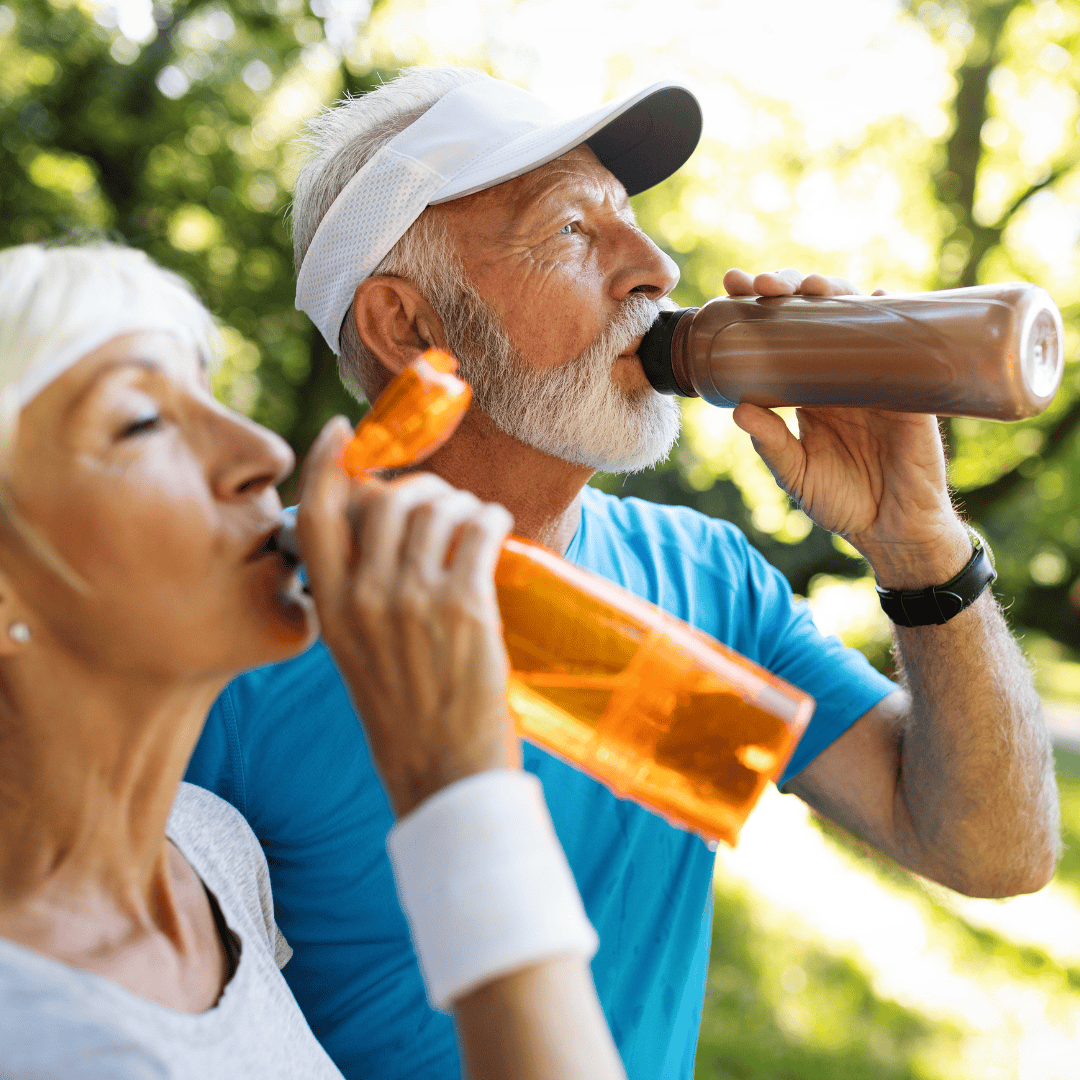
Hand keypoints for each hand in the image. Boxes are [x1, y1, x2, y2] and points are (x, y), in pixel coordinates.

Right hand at [297, 417, 517, 816]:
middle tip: (441, 500)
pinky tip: (495, 527)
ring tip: (475, 521)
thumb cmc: (406, 717)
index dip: (325, 463)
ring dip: (462, 503)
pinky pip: (478, 530)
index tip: (342, 431)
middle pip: (387, 500)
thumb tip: (388, 540)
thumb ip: (361, 598)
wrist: (442, 775)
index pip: (315, 515)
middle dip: (420, 487)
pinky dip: (491, 518)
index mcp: (333, 609)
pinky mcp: (465, 607)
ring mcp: (414, 600)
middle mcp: (366, 598)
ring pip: (437, 509)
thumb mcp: (360, 655)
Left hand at [722, 268, 969, 588]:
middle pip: (815, 314)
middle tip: (760, 284)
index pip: (780, 336)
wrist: (893, 529)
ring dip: (833, 292)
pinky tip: (878, 295)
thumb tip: (739, 409)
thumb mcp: (796, 472)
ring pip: (856, 317)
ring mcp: (877, 375)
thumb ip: (772, 443)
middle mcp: (841, 373)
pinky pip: (905, 343)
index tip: (731, 287)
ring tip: (808, 286)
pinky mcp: (910, 387)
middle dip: (788, 288)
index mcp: (809, 389)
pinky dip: (892, 314)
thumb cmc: (843, 501)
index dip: (758, 308)